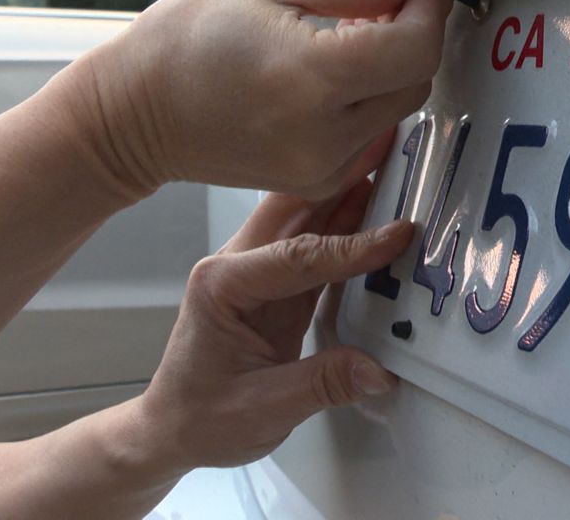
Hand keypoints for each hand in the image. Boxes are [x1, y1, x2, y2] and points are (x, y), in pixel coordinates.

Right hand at [61, 0, 452, 198]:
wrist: (134, 113)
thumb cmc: (181, 41)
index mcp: (311, 76)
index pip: (416, 48)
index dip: (428, 11)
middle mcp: (323, 133)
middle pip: (415, 82)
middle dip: (409, 38)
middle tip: (373, 8)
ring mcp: (321, 166)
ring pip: (398, 109)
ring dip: (388, 71)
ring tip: (339, 40)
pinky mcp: (317, 180)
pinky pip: (371, 136)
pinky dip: (366, 102)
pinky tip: (326, 77)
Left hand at [131, 183, 408, 470]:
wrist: (172, 427)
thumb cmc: (201, 417)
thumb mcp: (262, 409)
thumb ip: (322, 385)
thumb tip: (378, 371)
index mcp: (223, 286)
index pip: (297, 256)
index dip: (351, 246)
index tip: (397, 234)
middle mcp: (235, 267)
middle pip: (293, 208)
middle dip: (341, 174)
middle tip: (386, 142)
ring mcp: (255, 271)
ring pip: (305, 216)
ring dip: (346, 188)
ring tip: (388, 156)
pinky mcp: (275, 285)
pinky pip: (314, 244)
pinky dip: (346, 221)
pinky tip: (375, 202)